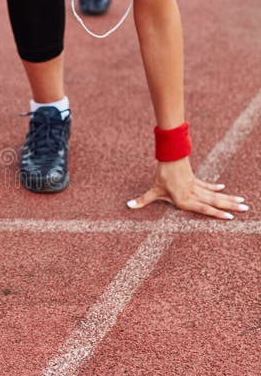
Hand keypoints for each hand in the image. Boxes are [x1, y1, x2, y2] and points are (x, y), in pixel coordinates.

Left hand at [127, 157, 248, 219]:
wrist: (169, 157)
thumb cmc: (161, 176)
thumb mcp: (152, 190)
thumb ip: (142, 200)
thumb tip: (128, 206)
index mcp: (185, 200)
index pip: (204, 208)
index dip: (217, 214)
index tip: (230, 218)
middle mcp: (194, 194)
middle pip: (215, 201)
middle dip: (230, 207)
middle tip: (245, 209)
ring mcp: (196, 187)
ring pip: (215, 195)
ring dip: (228, 198)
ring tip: (241, 202)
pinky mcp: (195, 180)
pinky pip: (207, 186)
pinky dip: (215, 187)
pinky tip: (224, 189)